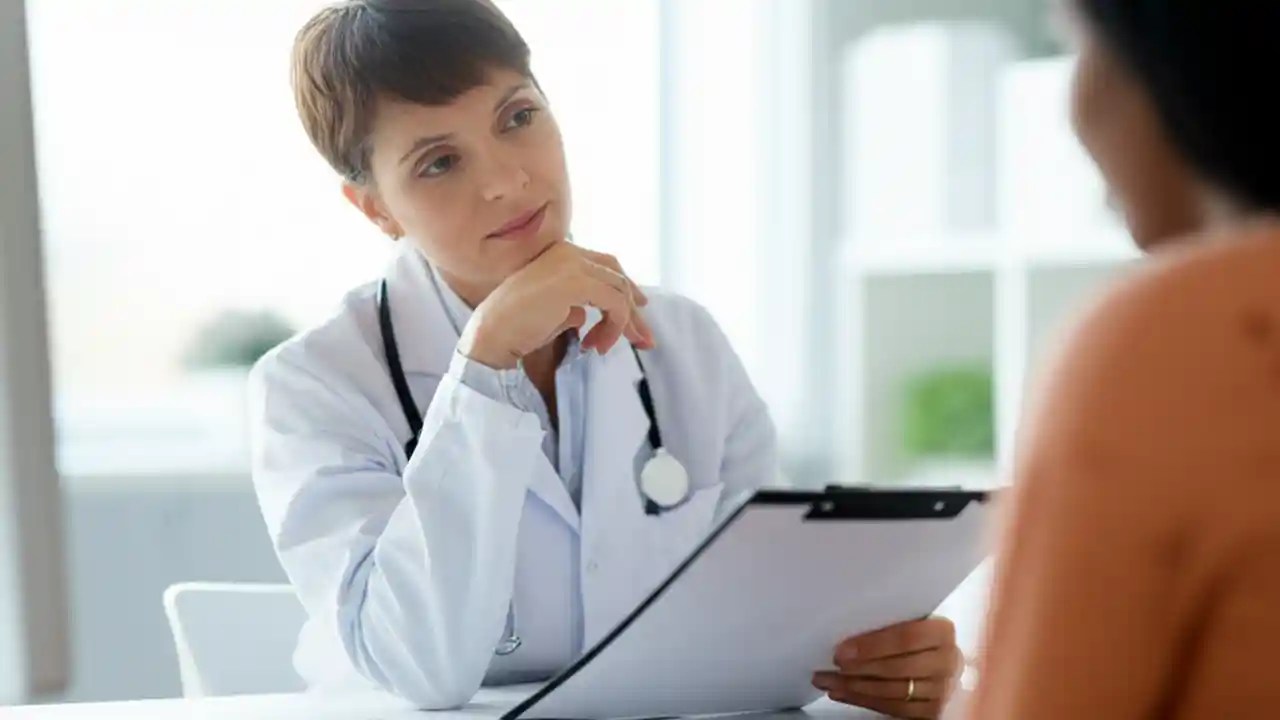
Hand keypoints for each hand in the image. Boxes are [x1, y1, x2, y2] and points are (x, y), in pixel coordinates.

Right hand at [459, 241, 655, 368]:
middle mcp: (568, 252)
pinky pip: (614, 303)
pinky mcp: (575, 282)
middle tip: (643, 338)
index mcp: (560, 254)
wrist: (493, 334)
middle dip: (633, 309)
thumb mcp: (555, 310)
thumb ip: (576, 306)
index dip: (627, 288)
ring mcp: (571, 264)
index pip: (606, 266)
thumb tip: (596, 316)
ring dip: (620, 324)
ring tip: (604, 347)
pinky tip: (597, 344)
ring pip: (619, 291)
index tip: (639, 311)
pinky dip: (614, 326)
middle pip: (617, 276)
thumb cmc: (517, 327)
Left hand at [812, 617, 962, 718]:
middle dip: (859, 669)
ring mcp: (942, 690)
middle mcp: (948, 662)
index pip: (906, 638)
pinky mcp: (932, 711)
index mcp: (942, 631)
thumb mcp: (907, 619)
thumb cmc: (914, 633)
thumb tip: (844, 624)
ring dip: (854, 688)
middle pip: (898, 668)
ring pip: (893, 692)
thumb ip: (885, 622)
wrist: (936, 658)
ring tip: (828, 681)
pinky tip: (842, 693)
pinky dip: (863, 701)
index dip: (872, 646)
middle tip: (831, 667)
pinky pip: (893, 709)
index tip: (842, 651)